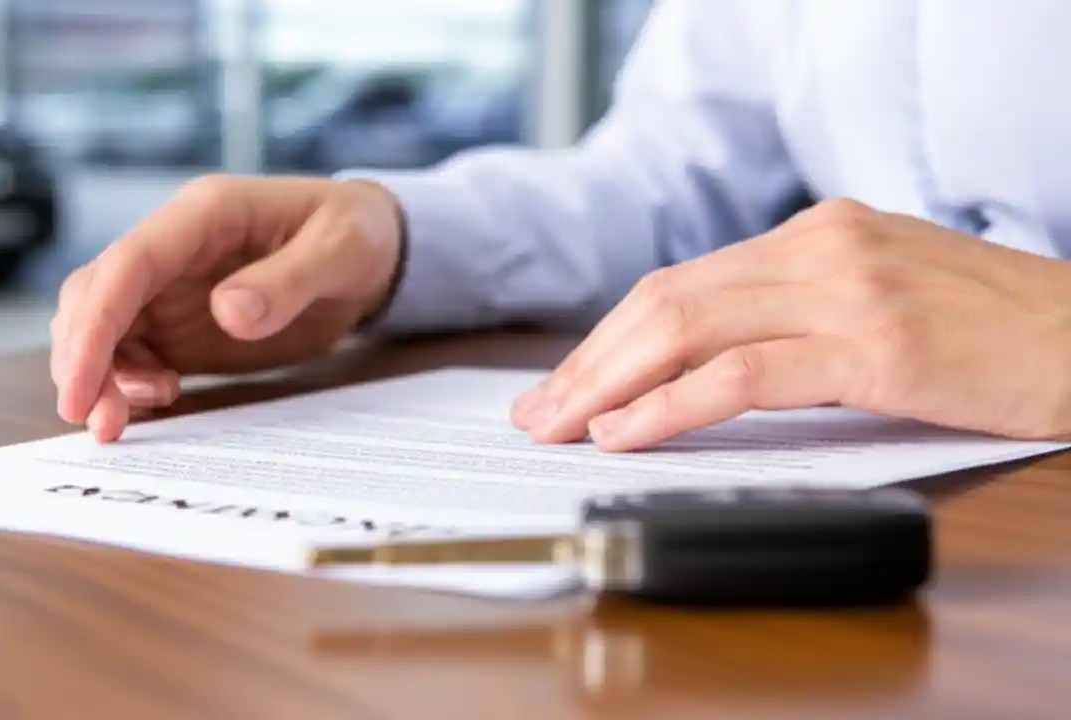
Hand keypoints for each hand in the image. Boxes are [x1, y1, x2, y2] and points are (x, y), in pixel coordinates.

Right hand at [50, 176, 402, 441]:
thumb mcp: (342, 251)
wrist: (373, 249)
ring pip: (103, 328)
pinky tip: (155, 403)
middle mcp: (175, 248)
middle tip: (99, 423)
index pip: (129, 263)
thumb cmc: (358, 234)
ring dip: (100, 377)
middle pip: (95, 296)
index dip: (95, 324)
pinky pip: (132, 353)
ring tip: (120, 423)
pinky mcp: (182, 326)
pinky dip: (126, 382)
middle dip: (83, 359)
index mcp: (205, 215)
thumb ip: (289, 281)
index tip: (81, 385)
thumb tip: (230, 313)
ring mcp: (173, 288)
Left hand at [511, 199, 1070, 449]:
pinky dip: (672, 403)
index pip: (678, 284)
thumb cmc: (990, 333)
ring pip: (687, 327)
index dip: (606, 339)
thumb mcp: (876, 301)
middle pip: (664, 301)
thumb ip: (792, 318)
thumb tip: (695, 369)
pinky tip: (630, 431)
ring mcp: (846, 289)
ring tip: (562, 428)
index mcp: (815, 233)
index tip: (563, 383)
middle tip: (537, 414)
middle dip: (588, 363)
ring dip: (608, 383)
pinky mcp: (874, 343)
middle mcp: (819, 246)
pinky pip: (742, 373)